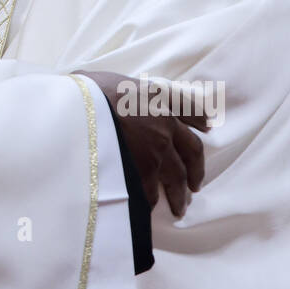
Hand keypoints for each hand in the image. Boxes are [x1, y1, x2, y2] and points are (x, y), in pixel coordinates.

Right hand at [76, 70, 207, 217]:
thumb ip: (126, 91)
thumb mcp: (116, 80)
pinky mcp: (145, 168)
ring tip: (180, 208)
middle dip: (197, 169)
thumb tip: (111, 92)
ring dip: (179, 194)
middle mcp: (166, 122)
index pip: (188, 107)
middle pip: (192, 150)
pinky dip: (152, 199)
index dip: (199, 118)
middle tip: (196, 184)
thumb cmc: (91, 89)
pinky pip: (153, 189)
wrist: (83, 108)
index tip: (206, 126)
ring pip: (178, 176)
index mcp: (159, 97)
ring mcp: (158, 147)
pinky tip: (151, 207)